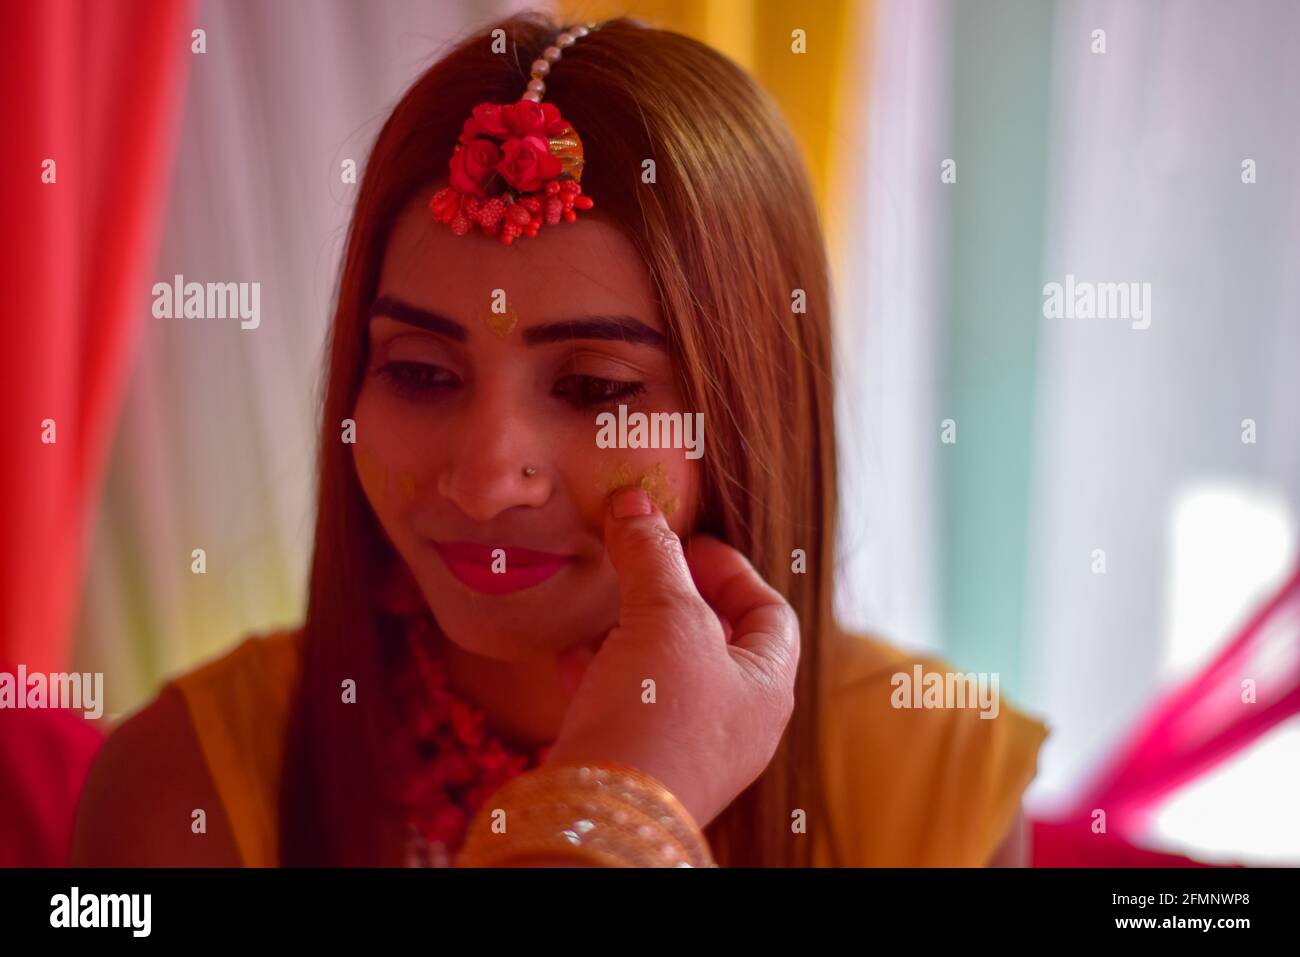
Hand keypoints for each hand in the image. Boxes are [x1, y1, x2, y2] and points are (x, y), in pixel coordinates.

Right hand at [546, 486, 799, 827]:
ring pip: (666, 672)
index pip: (770, 612)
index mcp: (766, 686)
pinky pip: (627, 704)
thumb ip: (653, 554)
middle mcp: (736, 721)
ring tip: (603, 601)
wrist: (601, 814)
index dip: (732, 569)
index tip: (686, 542)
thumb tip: (636, 504)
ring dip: (634, 631)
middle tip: (641, 566)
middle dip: (675, 597)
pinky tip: (569, 653)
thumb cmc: (657, 716)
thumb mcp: (665, 616)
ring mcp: (686, 746)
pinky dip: (601, 671)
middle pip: (716, 641)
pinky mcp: (637, 763)